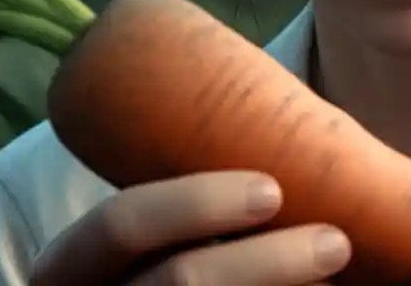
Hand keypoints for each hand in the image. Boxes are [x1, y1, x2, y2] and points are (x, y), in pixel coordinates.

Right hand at [27, 170, 351, 285]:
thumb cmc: (171, 263)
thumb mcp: (150, 242)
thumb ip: (186, 210)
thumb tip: (296, 138)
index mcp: (71, 269)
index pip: (116, 227)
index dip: (191, 204)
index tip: (273, 189)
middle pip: (176, 283)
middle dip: (264, 262)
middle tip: (336, 240)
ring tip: (339, 278)